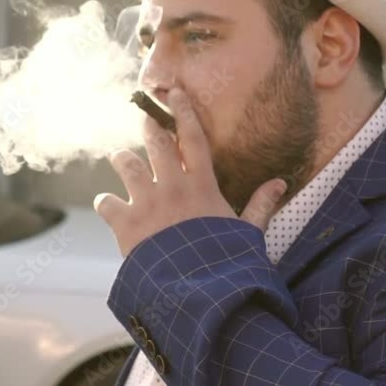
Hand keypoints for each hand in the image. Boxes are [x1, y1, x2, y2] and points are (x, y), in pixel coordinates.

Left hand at [94, 88, 288, 256]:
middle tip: (144, 113)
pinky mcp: (126, 224)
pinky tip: (109, 206)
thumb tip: (280, 182)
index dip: (183, 112)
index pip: (193, 138)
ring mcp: (146, 203)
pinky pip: (106, 202)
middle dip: (149, 123)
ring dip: (122, 158)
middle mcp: (172, 187)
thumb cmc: (225, 262)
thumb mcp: (248, 232)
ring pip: (126, 164)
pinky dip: (105, 203)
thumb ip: (260, 204)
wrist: (197, 293)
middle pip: (156, 142)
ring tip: (121, 157)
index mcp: (201, 186)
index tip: (174, 92)